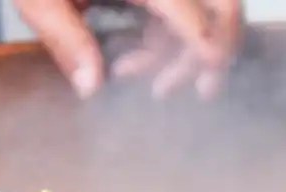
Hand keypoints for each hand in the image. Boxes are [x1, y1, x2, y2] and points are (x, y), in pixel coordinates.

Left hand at [15, 0, 243, 99]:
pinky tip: (132, 60)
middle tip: (194, 90)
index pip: (184, 3)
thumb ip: (66, 39)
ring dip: (183, 49)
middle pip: (219, 0)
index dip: (205, 36)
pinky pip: (181, 9)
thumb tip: (91, 86)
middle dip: (215, 45)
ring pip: (205, 8)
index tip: (213, 68)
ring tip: (129, 74)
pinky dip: (169, 37)